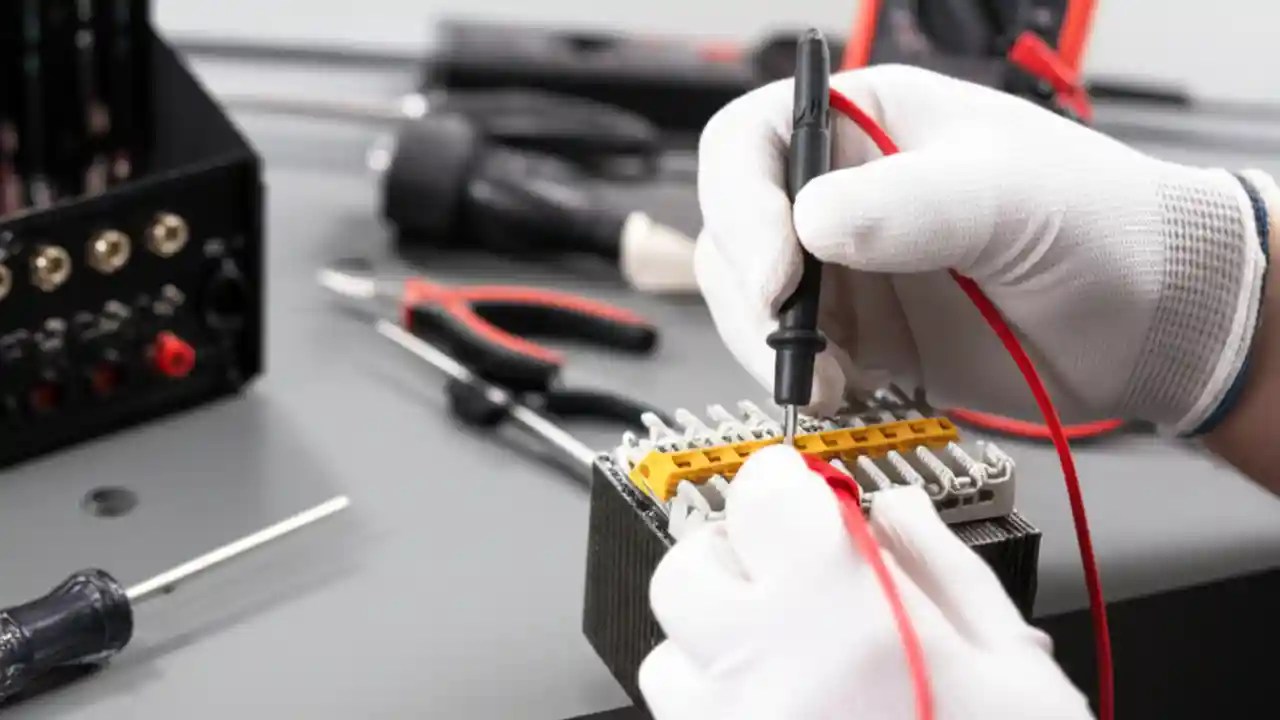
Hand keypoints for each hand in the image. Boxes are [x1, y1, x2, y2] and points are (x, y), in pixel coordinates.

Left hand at [637, 445, 1092, 719]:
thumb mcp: (1011, 665)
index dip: (788, 488)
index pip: (760, 490)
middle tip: (795, 586)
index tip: (806, 499)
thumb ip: (940, 568)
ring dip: (718, 647)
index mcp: (842, 612)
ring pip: (670, 653)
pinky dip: (717, 711)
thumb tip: (892, 514)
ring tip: (794, 674)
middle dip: (737, 562)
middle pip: (691, 568)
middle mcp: (763, 668)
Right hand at [696, 64, 1274, 432]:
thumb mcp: (1006, 195)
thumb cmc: (1099, 221)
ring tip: (825, 377)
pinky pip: (798, 357)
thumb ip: (911, 203)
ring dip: (771, 347)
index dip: (742, 203)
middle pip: (737, 231)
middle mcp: (842, 193)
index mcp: (863, 123)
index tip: (777, 271)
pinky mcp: (863, 334)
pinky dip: (805, 381)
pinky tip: (844, 391)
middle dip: (750, 291)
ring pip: (755, 302)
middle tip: (789, 337)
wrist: (1150, 321)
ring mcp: (848, 268)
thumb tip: (810, 222)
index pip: (753, 143)